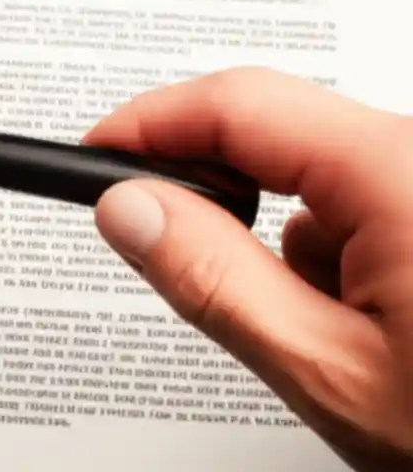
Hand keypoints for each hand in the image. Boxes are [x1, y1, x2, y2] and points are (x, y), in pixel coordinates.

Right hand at [84, 67, 412, 470]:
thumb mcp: (329, 370)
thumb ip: (213, 279)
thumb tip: (129, 210)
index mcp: (399, 173)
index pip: (238, 103)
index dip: (149, 123)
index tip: (92, 154)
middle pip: (273, 129)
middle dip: (212, 191)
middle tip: (165, 248)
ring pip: (314, 175)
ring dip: (278, 236)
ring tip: (311, 330)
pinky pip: (357, 201)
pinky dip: (326, 250)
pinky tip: (356, 323)